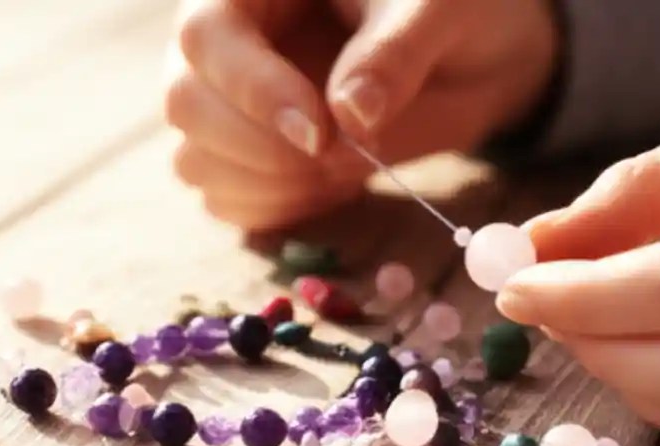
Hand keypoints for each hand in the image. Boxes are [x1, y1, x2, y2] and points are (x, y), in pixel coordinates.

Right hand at [163, 0, 559, 229]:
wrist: (474, 49)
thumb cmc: (454, 4)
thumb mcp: (438, 8)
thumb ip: (395, 53)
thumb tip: (350, 112)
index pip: (205, 36)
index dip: (254, 91)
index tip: (319, 133)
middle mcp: (227, 44)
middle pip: (185, 103)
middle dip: (259, 148)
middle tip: (338, 155)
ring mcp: (233, 104)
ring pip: (195, 160)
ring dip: (266, 185)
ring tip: (345, 168)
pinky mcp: (254, 158)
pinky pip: (227, 199)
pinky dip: (274, 210)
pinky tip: (332, 187)